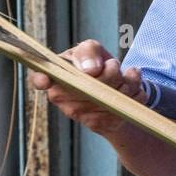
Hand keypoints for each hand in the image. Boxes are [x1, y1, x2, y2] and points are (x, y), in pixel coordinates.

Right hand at [28, 40, 145, 137]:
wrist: (113, 91)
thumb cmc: (95, 66)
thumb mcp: (90, 50)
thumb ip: (88, 51)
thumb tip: (91, 70)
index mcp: (54, 77)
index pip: (39, 79)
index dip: (40, 79)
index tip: (45, 80)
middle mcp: (61, 98)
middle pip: (92, 83)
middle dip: (112, 70)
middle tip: (113, 65)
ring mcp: (80, 115)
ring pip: (112, 95)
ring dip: (126, 81)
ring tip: (124, 77)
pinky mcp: (100, 125)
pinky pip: (125, 106)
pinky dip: (136, 93)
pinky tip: (131, 89)